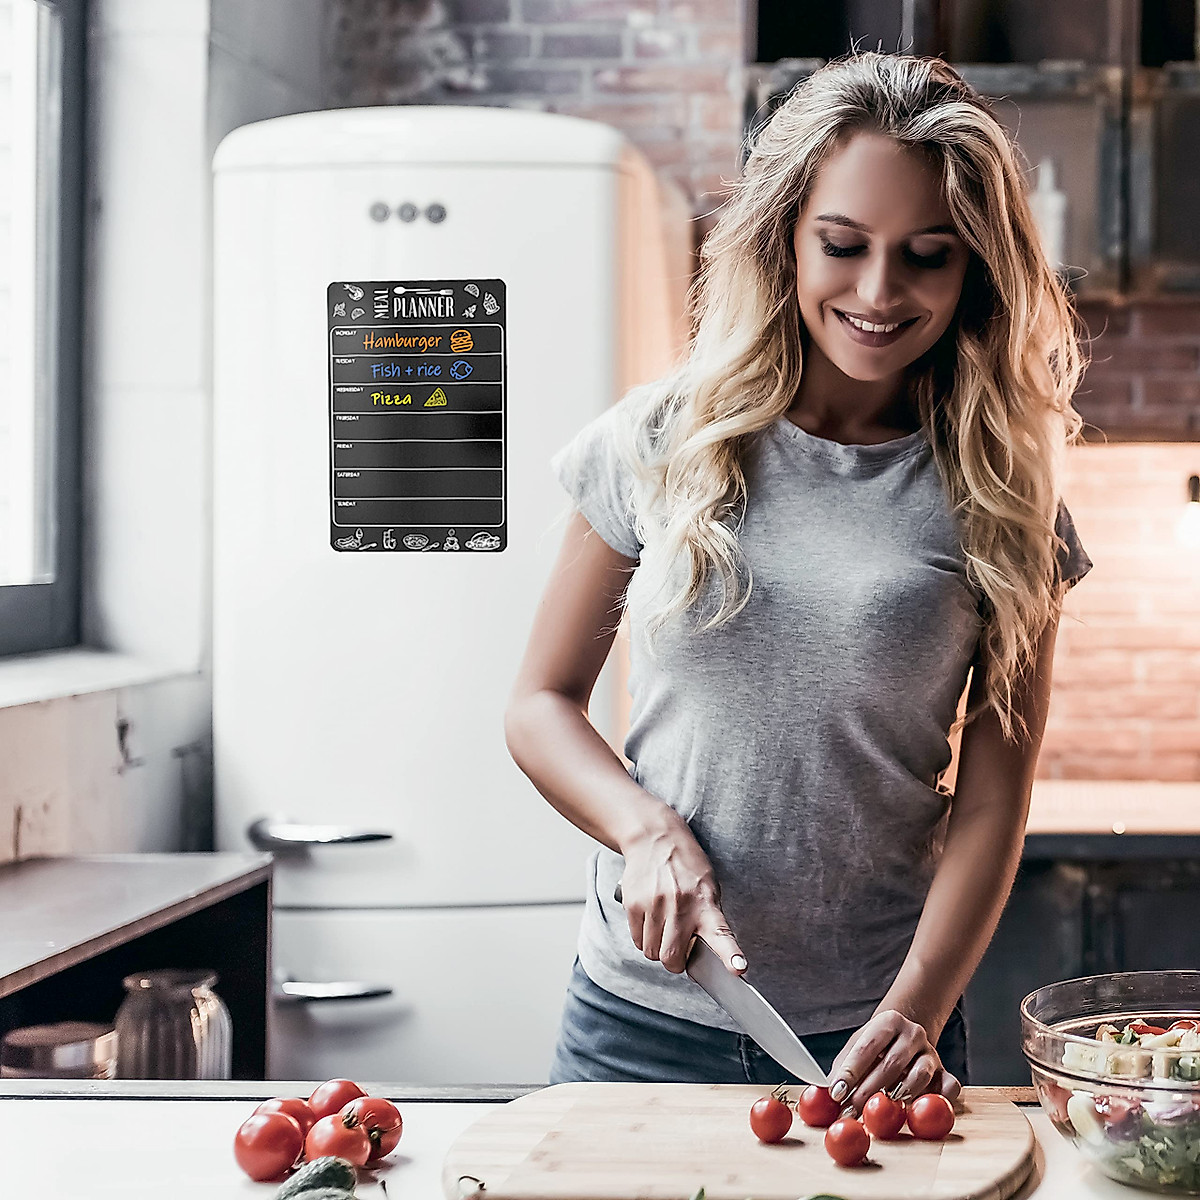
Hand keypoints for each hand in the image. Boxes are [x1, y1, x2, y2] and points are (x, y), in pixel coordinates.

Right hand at [616, 810, 747, 976]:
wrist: (655, 838)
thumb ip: (708, 919)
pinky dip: (643, 937)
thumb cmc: (685, 866)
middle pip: (671, 957)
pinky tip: (650, 919)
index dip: (730, 955)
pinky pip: (637, 940)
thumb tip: (706, 956)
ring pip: (651, 952)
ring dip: (656, 947)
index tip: (738, 970)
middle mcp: (681, 906)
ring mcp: (655, 905)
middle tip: (677, 951)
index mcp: (706, 903)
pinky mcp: (634, 904)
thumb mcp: (708, 887)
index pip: (721, 934)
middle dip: (674, 962)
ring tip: (662, 926)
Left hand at [827, 1009, 961, 1111]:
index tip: (836, 1093)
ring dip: (900, 1095)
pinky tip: (920, 1107)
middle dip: (869, 1091)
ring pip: (920, 1074)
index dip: (850, 1072)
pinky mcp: (945, 1072)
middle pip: (891, 1064)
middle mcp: (913, 1033)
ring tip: (884, 1108)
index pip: (866, 1047)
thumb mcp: (857, 1047)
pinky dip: (939, 1098)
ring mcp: (931, 1053)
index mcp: (888, 1021)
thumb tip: (827, 1093)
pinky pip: (949, 1086)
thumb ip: (844, 1068)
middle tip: (853, 1110)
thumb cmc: (876, 1045)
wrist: (907, 1033)